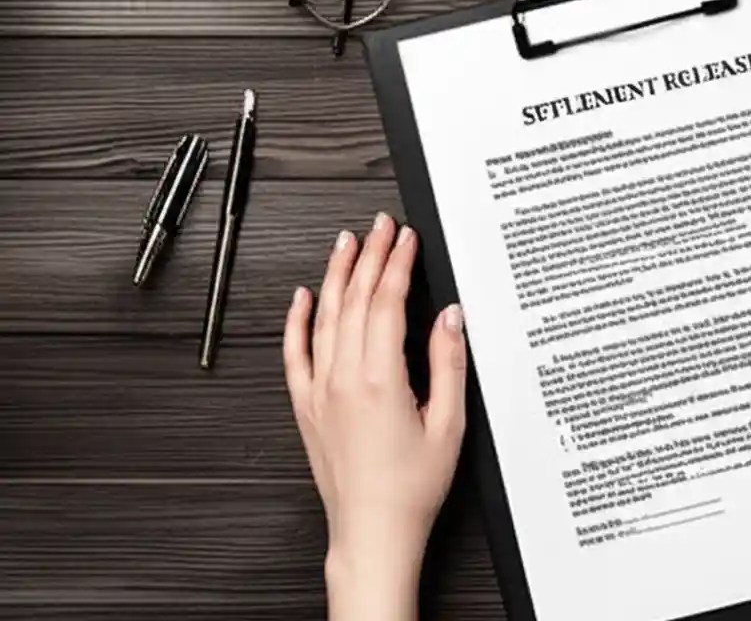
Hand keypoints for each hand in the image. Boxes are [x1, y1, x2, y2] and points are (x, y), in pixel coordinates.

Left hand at [282, 213, 467, 620]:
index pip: (386, 302)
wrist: (373, 531)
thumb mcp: (449, 424)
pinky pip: (294, 353)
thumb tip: (450, 318)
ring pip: (323, 317)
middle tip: (381, 226)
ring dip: (335, 275)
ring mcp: (320, 392)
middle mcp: (343, 379)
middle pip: (354, 300)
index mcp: (380, 379)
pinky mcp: (306, 408)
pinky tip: (301, 297)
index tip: (407, 239)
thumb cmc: (412, 488)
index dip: (397, 263)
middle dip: (369, 256)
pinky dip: (296, 320)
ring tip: (345, 243)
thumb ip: (448, 364)